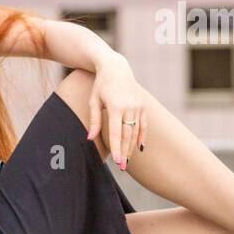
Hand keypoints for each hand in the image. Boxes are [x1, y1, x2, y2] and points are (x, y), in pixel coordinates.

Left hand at [86, 55, 146, 169]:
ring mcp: (138, 106)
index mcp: (115, 106)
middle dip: (125, 151)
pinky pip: (144, 125)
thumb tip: (90, 139)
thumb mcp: (94, 101)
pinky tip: (139, 148)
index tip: (117, 162)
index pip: (116, 133)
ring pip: (136, 131)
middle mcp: (129, 106)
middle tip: (122, 166)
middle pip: (127, 134)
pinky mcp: (143, 105)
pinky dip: (142, 136)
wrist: (116, 68)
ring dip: (131, 146)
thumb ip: (94, 121)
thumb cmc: (101, 85)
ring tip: (127, 160)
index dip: (117, 148)